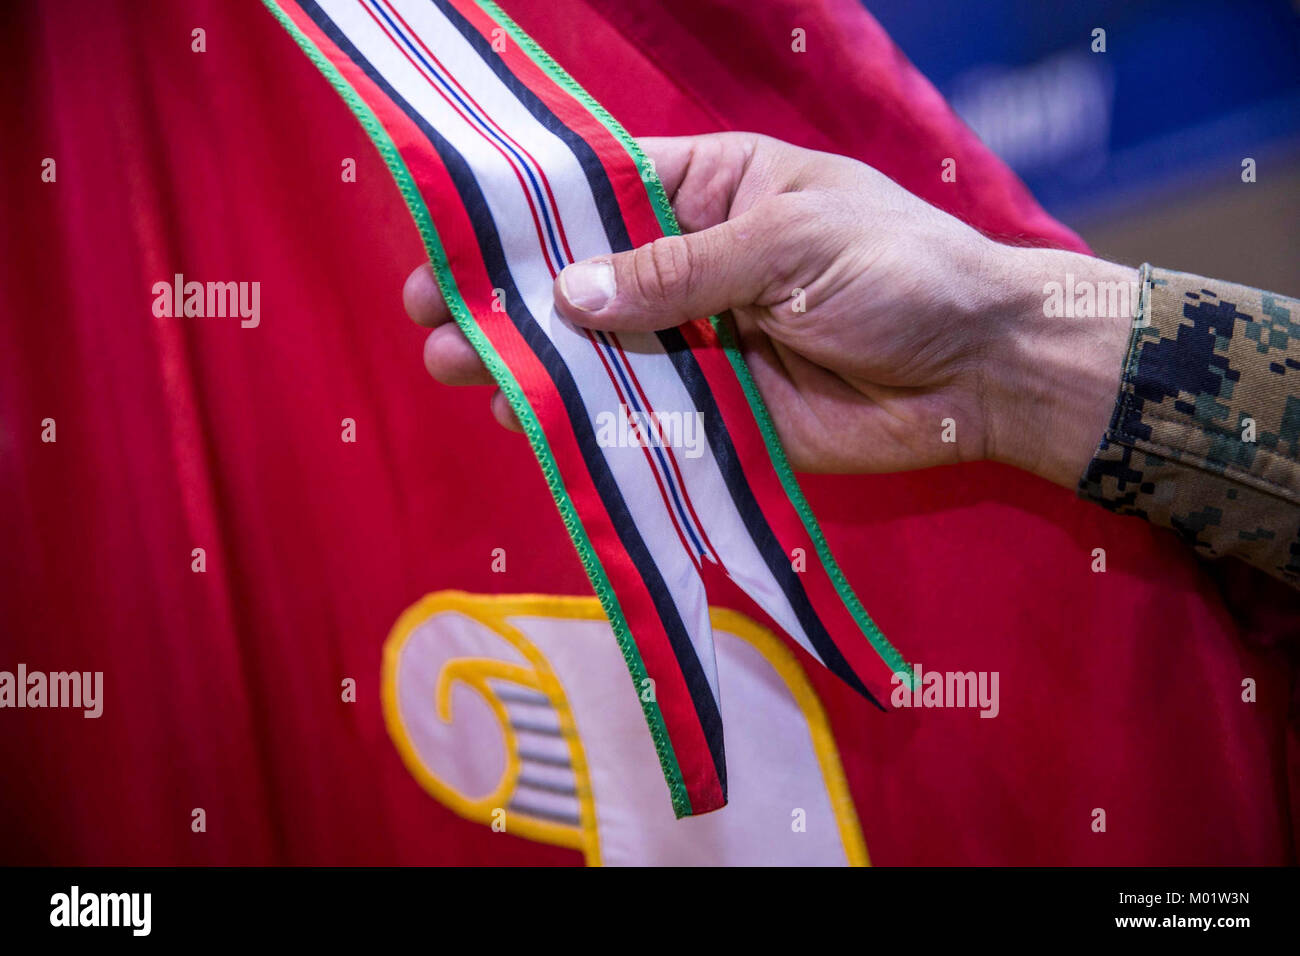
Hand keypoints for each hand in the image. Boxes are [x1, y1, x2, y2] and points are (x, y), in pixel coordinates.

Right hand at [404, 132, 1135, 486]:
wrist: (981, 371)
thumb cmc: (899, 271)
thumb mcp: (789, 243)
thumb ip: (679, 271)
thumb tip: (568, 295)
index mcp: (714, 191)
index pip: (602, 193)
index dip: (528, 216)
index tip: (455, 237)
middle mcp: (696, 264)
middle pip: (587, 278)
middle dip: (513, 297)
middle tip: (433, 318)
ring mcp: (701, 342)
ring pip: (602, 351)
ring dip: (536, 363)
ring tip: (460, 370)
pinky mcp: (716, 413)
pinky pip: (641, 414)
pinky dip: (589, 420)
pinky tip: (532, 419)